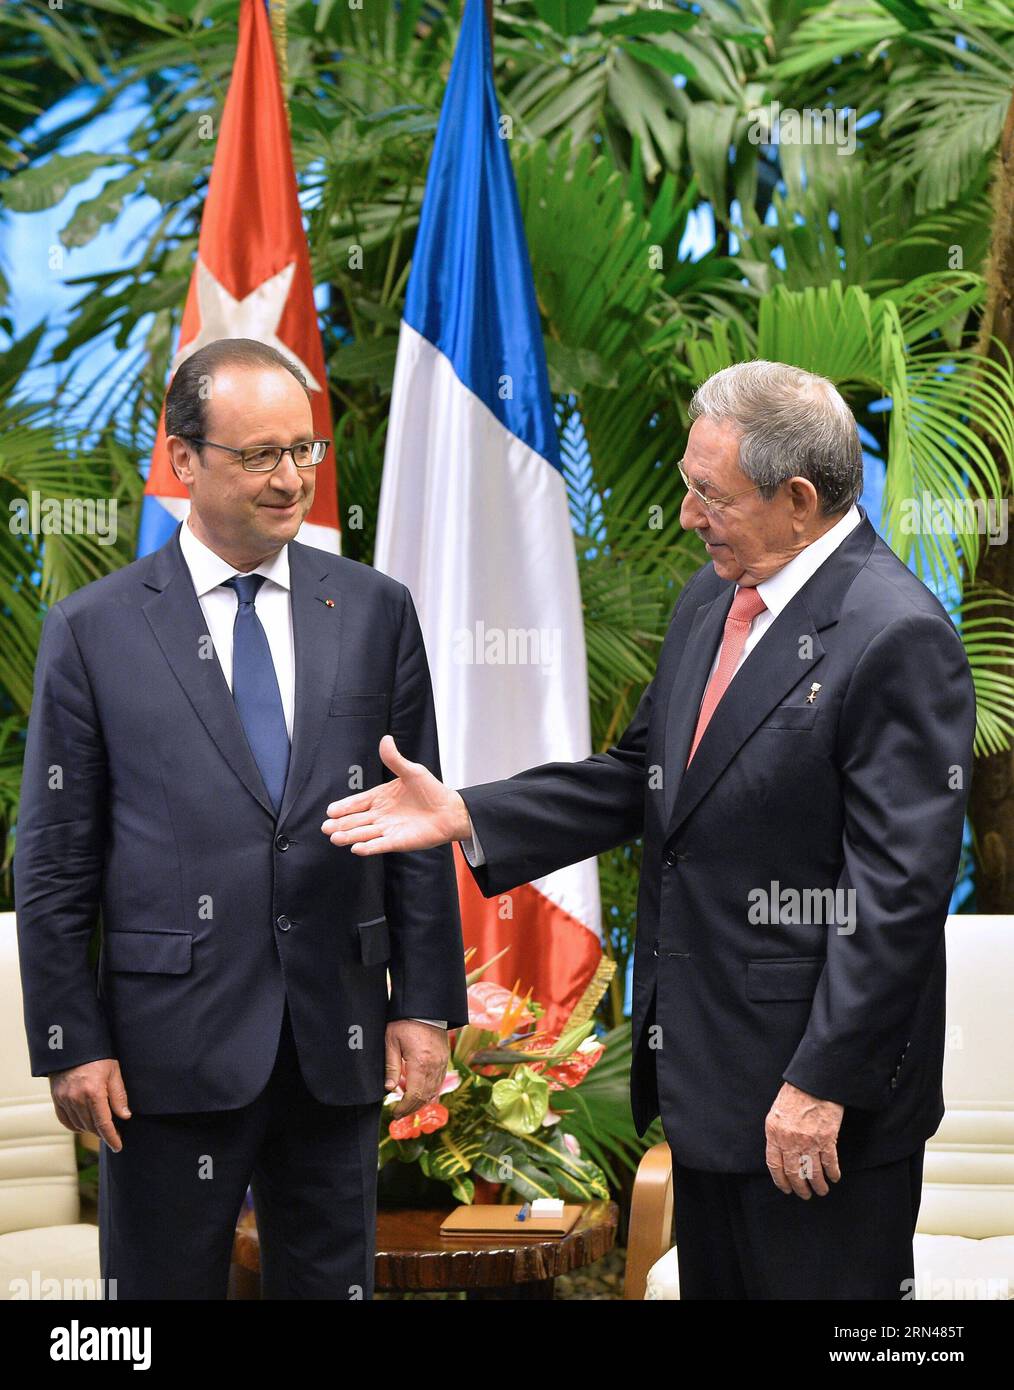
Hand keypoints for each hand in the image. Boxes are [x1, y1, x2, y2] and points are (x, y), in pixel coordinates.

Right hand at [50, 1059, 130, 1151]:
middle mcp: (77, 1098)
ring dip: (91, 1129)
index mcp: (93, 1092)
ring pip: (79, 1125)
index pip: (103, 1123)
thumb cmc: (98, 1056)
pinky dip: (75, 1126)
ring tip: (102, 1127)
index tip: (118, 1146)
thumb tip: (125, 1116)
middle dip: (104, 1133)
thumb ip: (119, 1095)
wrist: (73, 1045)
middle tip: (115, 1134)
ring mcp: (64, 1099)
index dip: (111, 1137)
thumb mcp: (114, 1072)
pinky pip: (65, 1120)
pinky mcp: (56, 1098)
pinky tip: (84, 1125)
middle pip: (91, 1126)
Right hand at [321, 734, 470, 854]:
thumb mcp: (412, 771)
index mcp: (381, 797)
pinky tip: (356, 849)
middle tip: (326, 827)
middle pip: (356, 820)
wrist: (450, 811)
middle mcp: (381, 815)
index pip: (358, 802)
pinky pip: (380, 845)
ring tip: (335, 838)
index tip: (330, 810)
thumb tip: (385, 739)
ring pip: (364, 833)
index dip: (344, 807)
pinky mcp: (398, 842)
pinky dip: (369, 847)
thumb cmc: (432, 791)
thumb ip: (395, 760)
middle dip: (341, 824)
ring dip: (350, 836)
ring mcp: (388, 829)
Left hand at [384, 1019, 448, 1117]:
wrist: (426, 1007)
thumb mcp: (392, 1041)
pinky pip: (439, 1082)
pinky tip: (418, 1090)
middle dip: (412, 1108)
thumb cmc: (405, 1022)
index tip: (395, 1112)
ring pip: (434, 1091)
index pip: (414, 1095)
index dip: (404, 1107)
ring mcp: (442, 1063)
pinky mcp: (444, 1059)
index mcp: (420, 1063)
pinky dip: (429, 1090)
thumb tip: (389, 1089)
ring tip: (406, 1103)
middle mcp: (434, 1066)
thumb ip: (391, 1066)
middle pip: (425, 1097)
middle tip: (399, 1113)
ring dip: (420, 1101)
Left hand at [764, 1081, 842, 1197]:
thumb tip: (780, 1153)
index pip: (774, 1165)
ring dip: (818, 1185)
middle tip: (805, 1195)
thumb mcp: (777, 1113)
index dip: (781, 1181)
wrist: (814, 1081)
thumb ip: (777, 1134)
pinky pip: (830, 1163)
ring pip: (812, 1172)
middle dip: (800, 1188)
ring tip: (821, 1191)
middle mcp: (790, 1140)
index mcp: (774, 1133)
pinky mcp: (827, 1138)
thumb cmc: (795, 1094)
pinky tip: (834, 1178)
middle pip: (794, 1173)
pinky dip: (833, 1173)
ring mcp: (809, 1141)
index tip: (787, 1189)